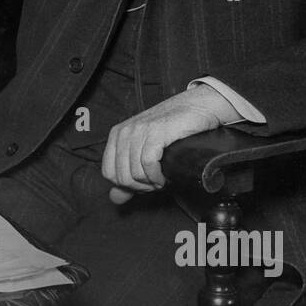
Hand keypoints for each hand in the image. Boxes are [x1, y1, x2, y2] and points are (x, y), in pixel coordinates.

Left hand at [102, 87, 233, 204]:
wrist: (197, 107)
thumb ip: (128, 176)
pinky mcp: (156, 132)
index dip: (126, 185)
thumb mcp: (145, 151)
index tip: (143, 184)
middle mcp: (125, 131)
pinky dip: (157, 176)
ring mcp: (139, 130)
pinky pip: (148, 163)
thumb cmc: (173, 129)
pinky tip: (165, 176)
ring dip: (150, 183)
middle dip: (140, 187)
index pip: (108, 173)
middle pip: (121, 176)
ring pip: (134, 172)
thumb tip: (115, 198)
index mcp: (117, 134)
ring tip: (161, 179)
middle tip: (155, 183)